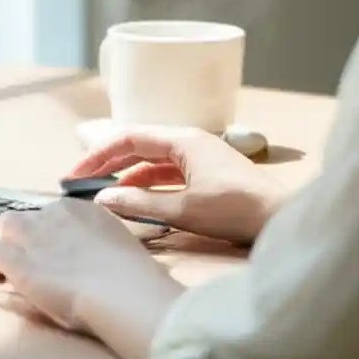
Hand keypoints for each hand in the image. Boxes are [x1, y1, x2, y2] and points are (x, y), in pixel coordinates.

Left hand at [0, 199, 183, 358]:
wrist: (123, 291)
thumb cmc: (133, 277)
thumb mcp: (117, 246)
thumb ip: (97, 242)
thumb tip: (82, 249)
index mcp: (83, 209)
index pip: (55, 214)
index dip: (51, 234)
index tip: (56, 251)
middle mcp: (54, 214)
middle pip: (28, 216)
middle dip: (25, 234)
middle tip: (32, 258)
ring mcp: (33, 234)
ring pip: (7, 227)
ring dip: (9, 243)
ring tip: (12, 264)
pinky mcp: (17, 259)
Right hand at [67, 126, 283, 244]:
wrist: (283, 219)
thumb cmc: (236, 209)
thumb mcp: (183, 209)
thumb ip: (140, 203)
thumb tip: (102, 199)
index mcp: (183, 140)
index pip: (128, 138)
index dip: (97, 156)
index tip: (75, 175)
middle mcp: (190, 142)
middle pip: (138, 146)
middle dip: (107, 164)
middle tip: (80, 183)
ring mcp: (200, 157)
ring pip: (152, 161)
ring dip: (126, 175)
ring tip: (102, 194)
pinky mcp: (208, 174)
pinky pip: (167, 173)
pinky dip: (146, 184)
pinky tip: (134, 199)